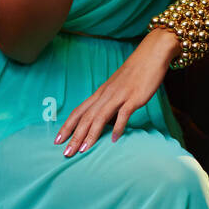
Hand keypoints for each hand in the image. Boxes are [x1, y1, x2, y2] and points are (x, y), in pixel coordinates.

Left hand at [54, 28, 177, 155]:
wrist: (151, 55)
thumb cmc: (135, 72)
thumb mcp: (117, 87)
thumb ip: (109, 101)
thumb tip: (105, 119)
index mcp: (100, 93)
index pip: (79, 111)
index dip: (67, 126)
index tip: (57, 140)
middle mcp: (106, 95)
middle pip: (86, 117)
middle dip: (74, 136)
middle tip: (65, 153)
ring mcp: (119, 96)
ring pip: (100, 117)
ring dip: (90, 134)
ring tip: (83, 150)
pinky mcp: (134, 97)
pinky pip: (123, 114)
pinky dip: (118, 127)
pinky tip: (114, 139)